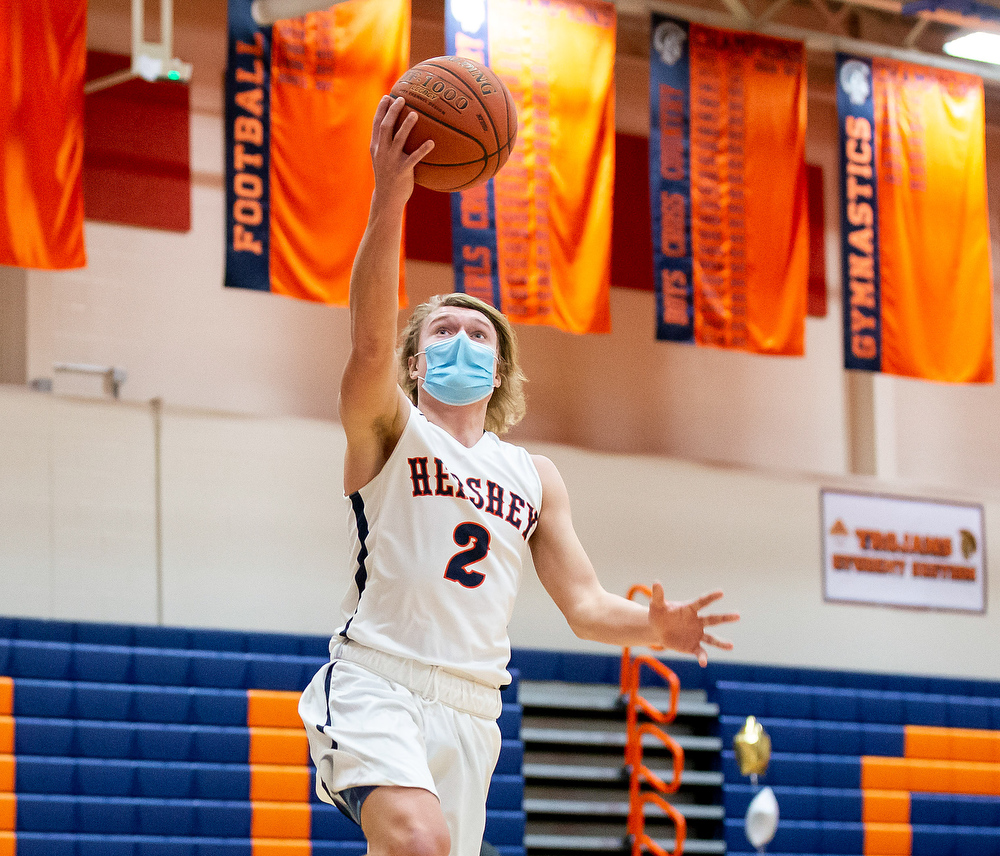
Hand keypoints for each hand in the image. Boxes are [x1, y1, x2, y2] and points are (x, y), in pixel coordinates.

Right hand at [369, 95, 433, 209]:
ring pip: (398, 139)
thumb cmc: (388, 176)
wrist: (387, 198)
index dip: (381, 110)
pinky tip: (432, 142)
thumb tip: (397, 130)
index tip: (387, 97)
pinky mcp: (402, 170)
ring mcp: (391, 160)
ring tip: (415, 114)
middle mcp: (382, 151)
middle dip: (392, 111)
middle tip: (402, 99)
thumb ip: (386, 144)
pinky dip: (423, 149)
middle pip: (386, 126)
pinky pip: (414, 158)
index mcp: (376, 147)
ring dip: (406, 126)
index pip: (376, 124)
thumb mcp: (382, 159)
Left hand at [648, 583, 738, 666]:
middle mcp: (697, 621)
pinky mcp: (692, 646)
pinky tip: (703, 663)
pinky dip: (702, 657)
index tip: (721, 592)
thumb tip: (656, 582)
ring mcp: (696, 634)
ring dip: (721, 643)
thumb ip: (658, 595)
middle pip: (713, 619)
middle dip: (725, 618)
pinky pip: (700, 652)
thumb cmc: (659, 614)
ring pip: (712, 638)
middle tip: (738, 615)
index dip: (711, 597)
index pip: (702, 602)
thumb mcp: (656, 605)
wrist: (658, 630)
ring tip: (731, 646)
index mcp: (690, 609)